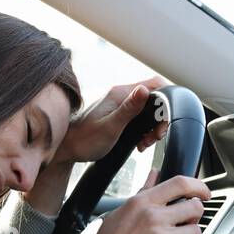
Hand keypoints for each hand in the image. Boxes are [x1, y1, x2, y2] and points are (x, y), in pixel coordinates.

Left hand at [54, 75, 170, 164]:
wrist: (67, 149)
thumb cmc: (84, 140)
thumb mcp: (110, 126)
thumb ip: (129, 108)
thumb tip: (145, 90)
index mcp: (120, 93)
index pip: (155, 84)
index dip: (167, 100)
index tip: (166, 120)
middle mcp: (121, 95)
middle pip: (154, 98)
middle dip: (160, 118)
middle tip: (155, 137)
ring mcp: (119, 104)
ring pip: (148, 110)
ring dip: (152, 127)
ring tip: (145, 142)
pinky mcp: (118, 114)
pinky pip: (139, 118)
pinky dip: (144, 130)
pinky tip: (139, 143)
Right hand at [55, 170, 209, 233]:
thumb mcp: (120, 213)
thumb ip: (142, 193)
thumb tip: (154, 174)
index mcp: (142, 203)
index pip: (180, 183)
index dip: (198, 187)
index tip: (204, 193)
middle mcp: (153, 217)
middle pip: (195, 208)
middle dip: (195, 217)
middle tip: (185, 226)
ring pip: (195, 232)